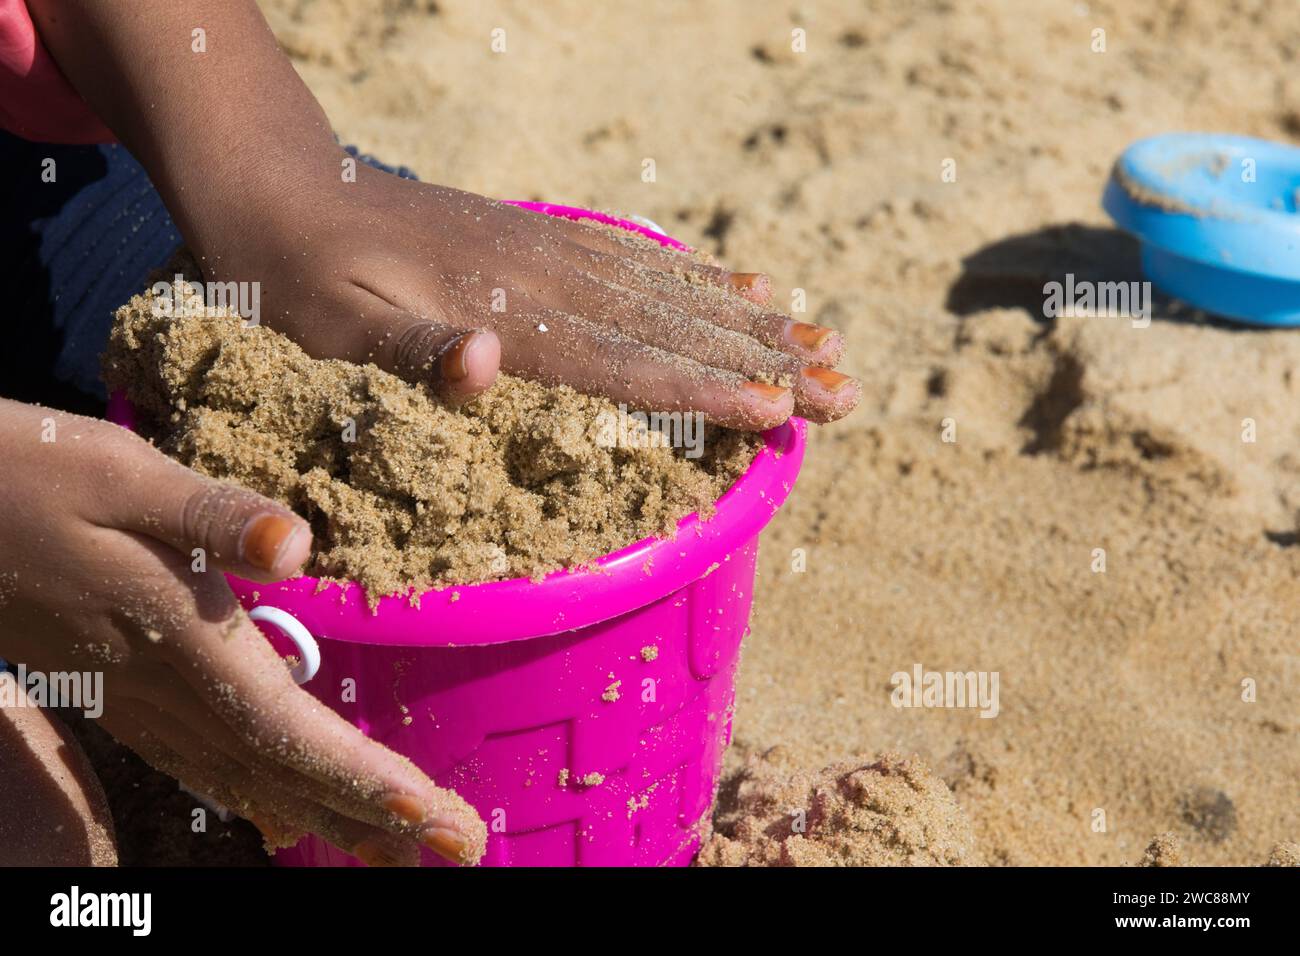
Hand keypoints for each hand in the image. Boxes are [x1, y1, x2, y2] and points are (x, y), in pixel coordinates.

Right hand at [0, 399, 484, 865]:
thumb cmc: (36, 474)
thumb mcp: (124, 473)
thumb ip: (210, 515)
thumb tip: (296, 544)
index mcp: (183, 639)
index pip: (290, 729)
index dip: (364, 778)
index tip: (432, 816)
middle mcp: (168, 689)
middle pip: (285, 773)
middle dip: (374, 818)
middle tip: (459, 849)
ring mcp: (141, 703)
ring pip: (249, 780)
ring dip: (329, 817)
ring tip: (400, 851)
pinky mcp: (123, 697)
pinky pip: (205, 766)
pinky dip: (262, 796)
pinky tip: (286, 814)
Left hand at [28, 0, 857, 431]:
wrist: (277, 184)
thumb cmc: (294, 277)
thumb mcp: (328, 326)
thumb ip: (411, 349)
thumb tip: (493, 361)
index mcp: (502, 314)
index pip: (622, 362)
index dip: (701, 392)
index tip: (779, 414)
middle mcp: (544, 280)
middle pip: (672, 327)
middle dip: (760, 361)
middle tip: (843, 389)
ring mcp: (550, 253)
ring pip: (672, 295)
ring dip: (751, 325)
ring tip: (824, 346)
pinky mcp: (543, 240)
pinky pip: (641, 263)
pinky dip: (702, 282)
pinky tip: (744, 291)